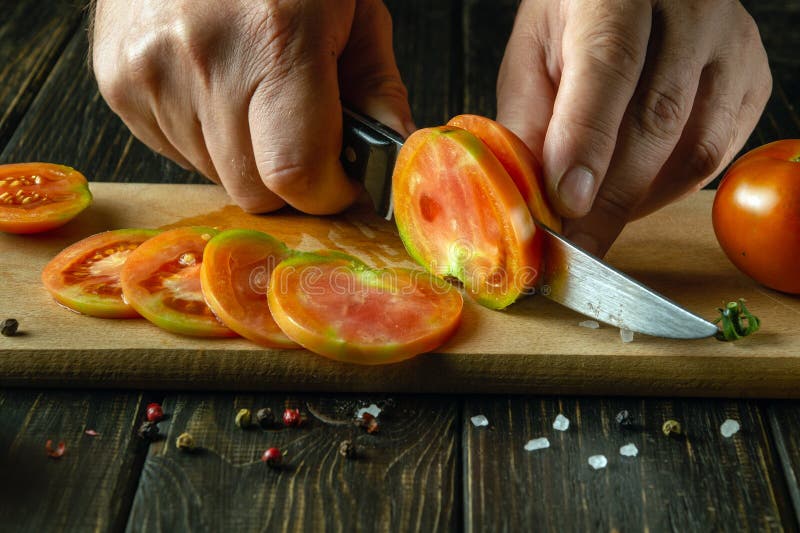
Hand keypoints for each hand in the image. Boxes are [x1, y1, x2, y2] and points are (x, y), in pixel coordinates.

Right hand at [92, 0, 412, 213]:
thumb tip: (393, 157)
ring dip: (245, 155)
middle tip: (304, 137)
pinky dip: (206, 136)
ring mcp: (150, 73)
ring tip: (253, 93)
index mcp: (277, 39)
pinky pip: (175, 151)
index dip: (327, 194)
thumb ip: (377, 90)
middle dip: (289, 181)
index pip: (297, 173)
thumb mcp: (354, 9)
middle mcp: (204, 60)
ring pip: (214, 174)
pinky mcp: (118, 82)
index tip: (342, 183)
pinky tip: (215, 85)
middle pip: (253, 190)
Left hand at [496, 0, 771, 255]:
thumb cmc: (576, 16)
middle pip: (657, 119)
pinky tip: (635, 196)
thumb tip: (532, 194)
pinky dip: (670, 190)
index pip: (609, 68)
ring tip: (597, 224)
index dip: (587, 143)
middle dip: (610, 200)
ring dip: (641, 202)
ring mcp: (730, 45)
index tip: (567, 204)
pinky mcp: (752, 78)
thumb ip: (529, 117)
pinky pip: (718, 155)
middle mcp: (689, 10)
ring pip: (696, 148)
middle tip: (574, 246)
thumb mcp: (533, 53)